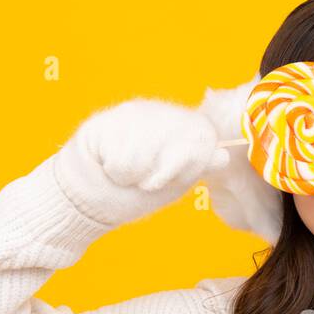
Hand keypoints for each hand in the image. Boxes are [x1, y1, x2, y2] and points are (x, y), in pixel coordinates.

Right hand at [55, 96, 229, 225]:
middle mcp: (159, 114)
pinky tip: (108, 166)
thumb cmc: (131, 192)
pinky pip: (125, 155)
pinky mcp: (107, 120)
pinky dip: (118, 171)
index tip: (170, 179)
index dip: (189, 163)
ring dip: (136, 174)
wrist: (88, 200)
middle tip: (144, 180)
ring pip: (150, 149)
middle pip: (178, 141)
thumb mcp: (172, 185)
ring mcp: (133, 113)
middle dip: (161, 172)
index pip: (203, 134)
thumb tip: (224, 155)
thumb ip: (196, 168)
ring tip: (124, 174)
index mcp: (180, 128)